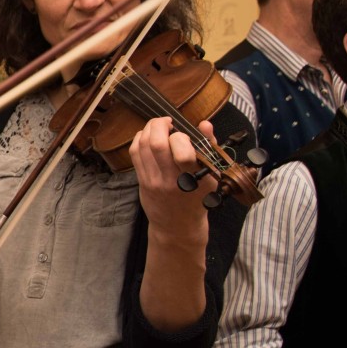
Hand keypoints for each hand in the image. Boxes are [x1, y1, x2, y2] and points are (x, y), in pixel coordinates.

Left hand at [132, 117, 215, 234]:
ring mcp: (153, 180)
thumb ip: (209, 147)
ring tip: (158, 126)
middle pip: (156, 144)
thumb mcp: (211, 176)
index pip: (183, 153)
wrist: (177, 225)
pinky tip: (148, 135)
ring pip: (142, 146)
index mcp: (193, 178)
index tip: (183, 133)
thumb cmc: (198, 198)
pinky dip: (139, 139)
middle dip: (159, 125)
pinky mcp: (141, 181)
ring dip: (148, 129)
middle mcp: (170, 180)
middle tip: (167, 122)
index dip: (180, 136)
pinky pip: (135, 154)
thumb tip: (204, 124)